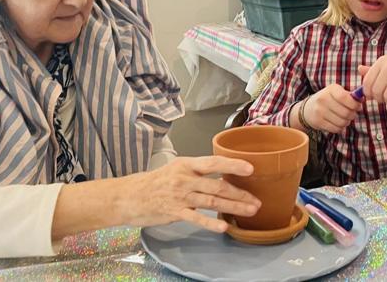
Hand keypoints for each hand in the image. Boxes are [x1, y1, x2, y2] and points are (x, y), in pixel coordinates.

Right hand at [122, 156, 260, 232]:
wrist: (130, 195)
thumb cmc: (156, 182)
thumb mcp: (177, 168)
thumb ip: (198, 171)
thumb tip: (223, 173)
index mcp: (187, 164)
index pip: (213, 162)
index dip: (232, 165)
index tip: (250, 168)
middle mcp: (185, 178)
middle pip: (217, 185)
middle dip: (240, 193)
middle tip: (256, 200)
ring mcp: (180, 196)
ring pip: (212, 201)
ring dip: (233, 207)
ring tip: (249, 211)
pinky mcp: (174, 212)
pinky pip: (196, 218)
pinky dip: (211, 222)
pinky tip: (223, 226)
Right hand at [300, 84, 360, 133]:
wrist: (308, 109)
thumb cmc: (328, 100)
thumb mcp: (337, 93)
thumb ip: (350, 96)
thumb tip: (361, 99)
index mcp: (331, 89)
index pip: (345, 97)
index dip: (355, 104)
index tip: (357, 107)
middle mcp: (323, 99)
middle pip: (346, 112)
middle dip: (353, 115)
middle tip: (351, 114)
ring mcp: (319, 110)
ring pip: (342, 122)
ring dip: (347, 122)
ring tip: (344, 119)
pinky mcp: (318, 121)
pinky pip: (336, 129)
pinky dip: (340, 128)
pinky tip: (337, 123)